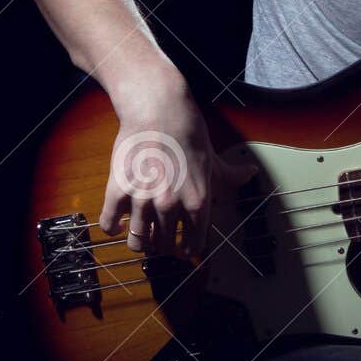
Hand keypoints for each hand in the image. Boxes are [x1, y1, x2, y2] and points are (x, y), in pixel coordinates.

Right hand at [98, 73, 256, 257]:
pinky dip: (113, 229)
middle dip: (164, 246)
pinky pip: (110, 224)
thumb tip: (250, 173)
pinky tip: (118, 226)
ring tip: (141, 237)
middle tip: (161, 241)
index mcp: (198, 202)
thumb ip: (230, 174)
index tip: (185, 251)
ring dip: (140, 243)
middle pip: (165, 246)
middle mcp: (170, 205)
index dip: (190, 250)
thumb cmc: (188, 132)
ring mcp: (142, 199)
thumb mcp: (213, 157)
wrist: (158, 108)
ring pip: (138, 242)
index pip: (195, 243)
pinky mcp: (118, 190)